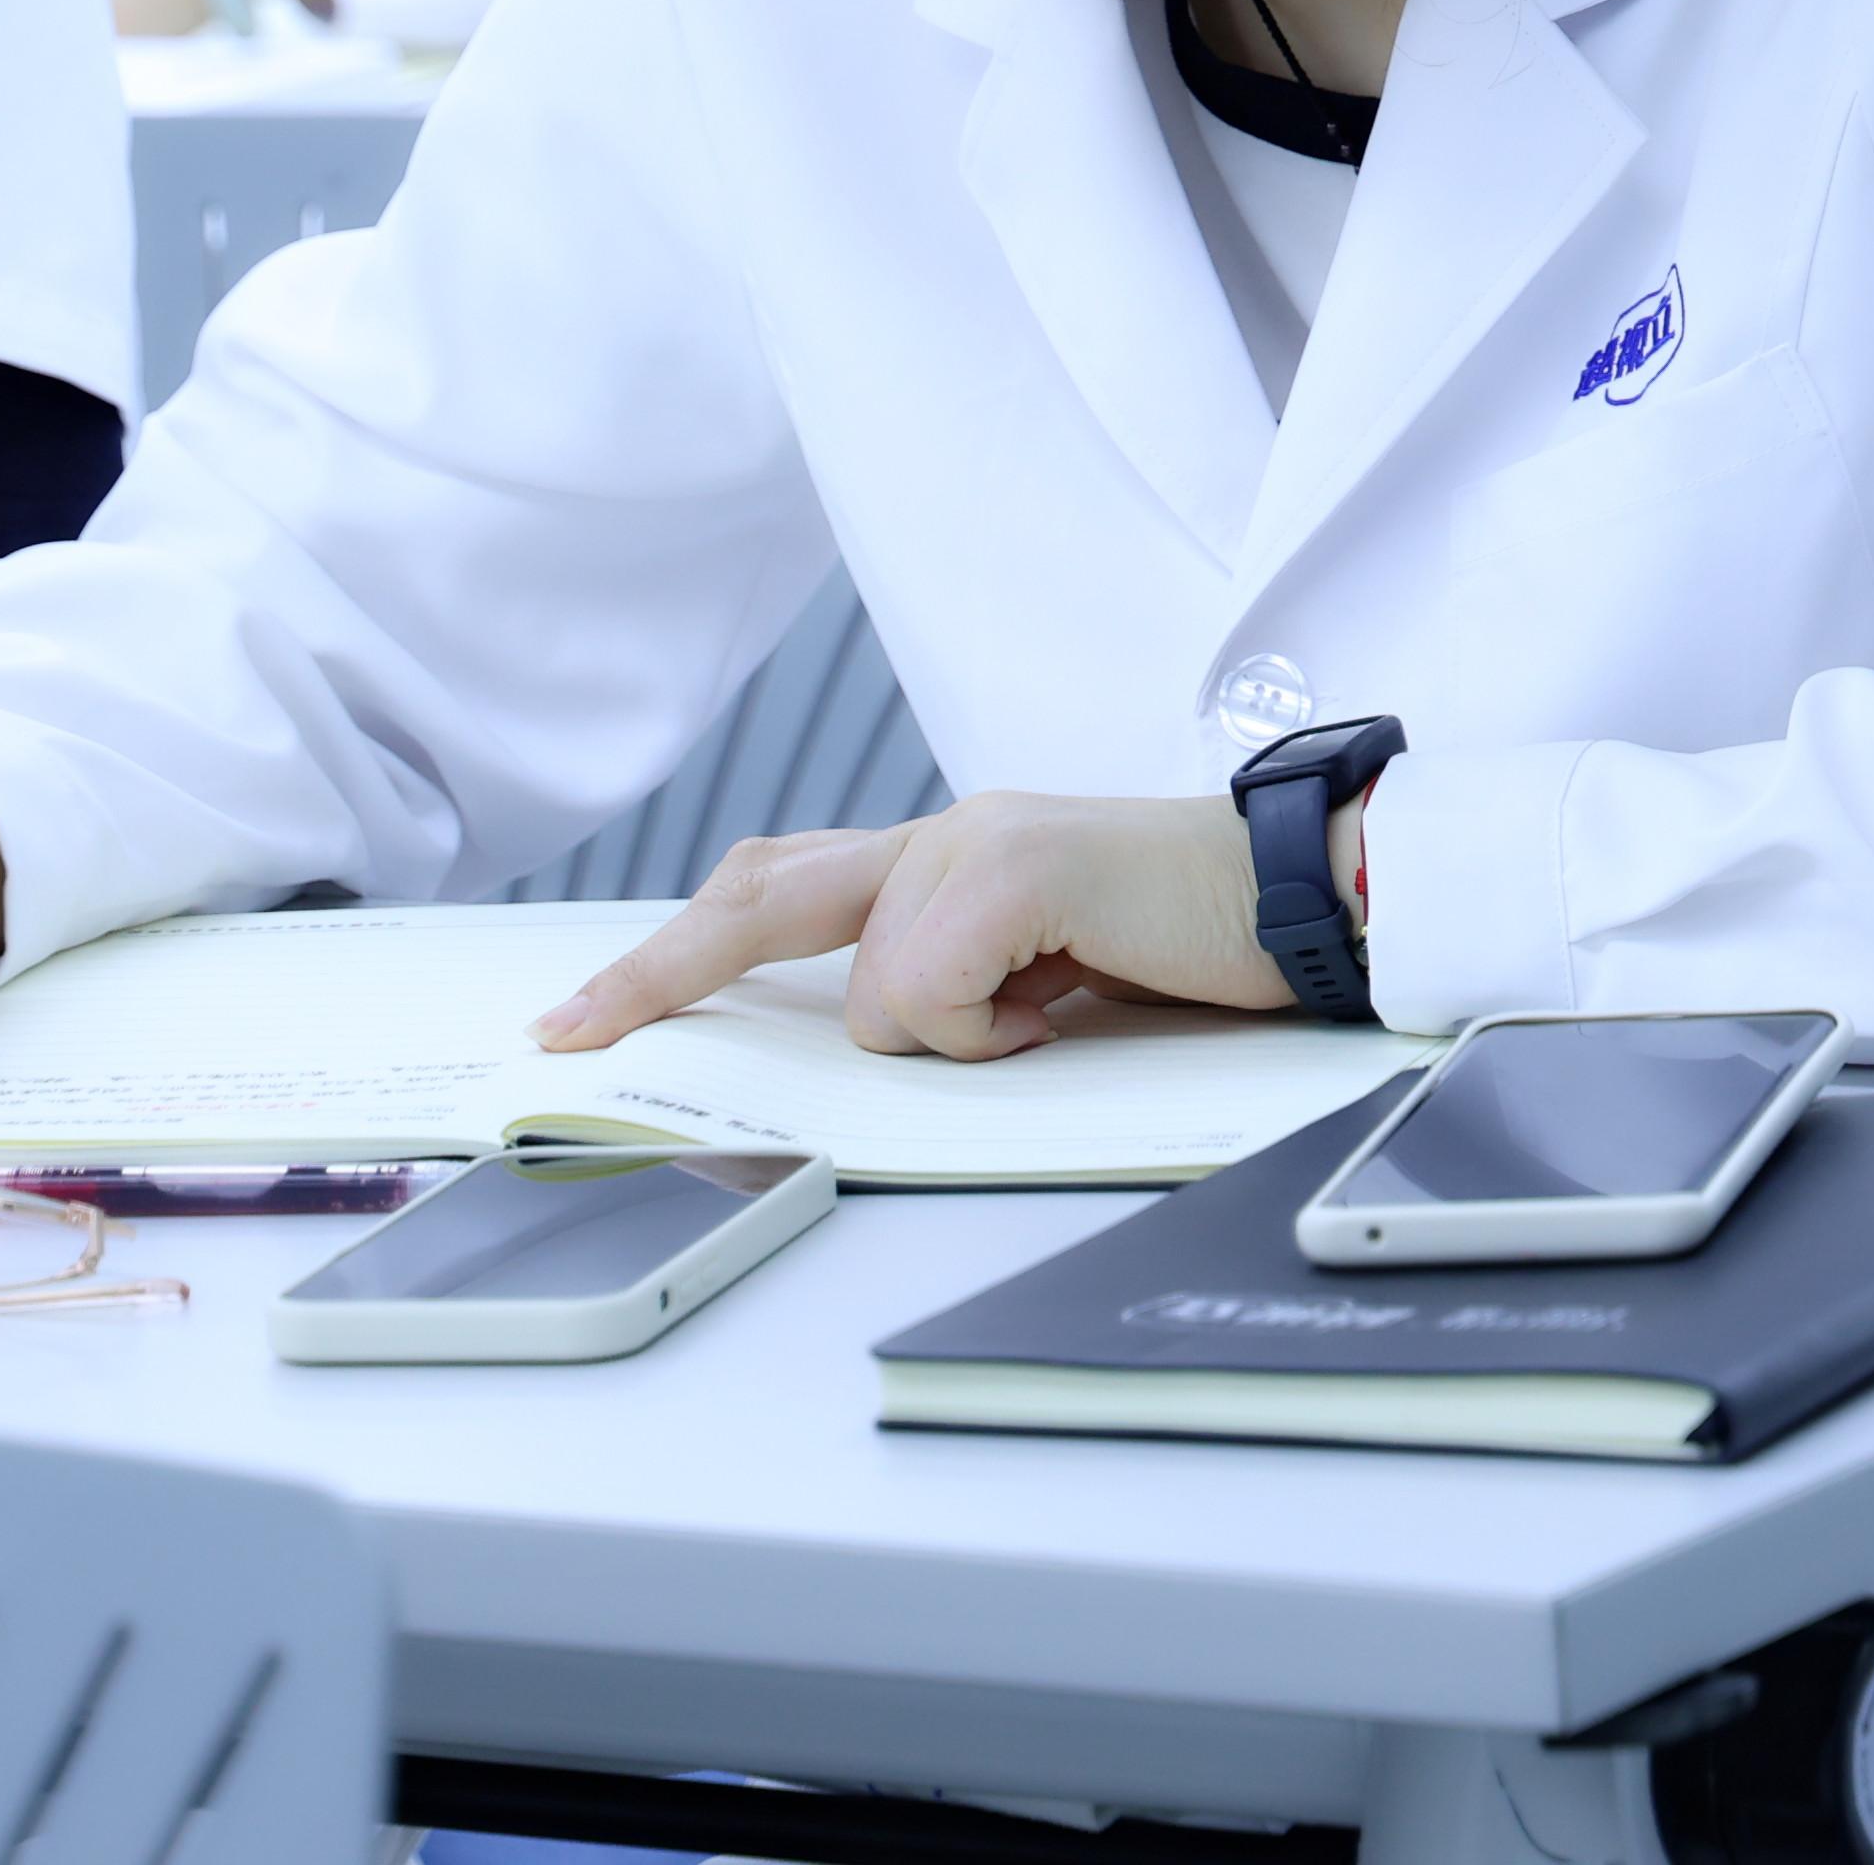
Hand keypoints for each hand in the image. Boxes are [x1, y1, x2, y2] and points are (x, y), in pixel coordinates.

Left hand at [539, 789, 1303, 1062]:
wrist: (1303, 898)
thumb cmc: (1189, 947)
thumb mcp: (1039, 975)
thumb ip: (952, 983)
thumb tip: (880, 1040)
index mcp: (938, 856)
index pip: (777, 885)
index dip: (677, 948)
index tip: (587, 1013)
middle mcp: (940, 833)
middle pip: (756, 897)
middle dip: (656, 972)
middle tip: (570, 1034)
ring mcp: (974, 840)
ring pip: (868, 986)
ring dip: (949, 1037)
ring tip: (1048, 1015)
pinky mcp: (1013, 867)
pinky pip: (931, 991)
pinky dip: (988, 1032)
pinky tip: (1064, 1006)